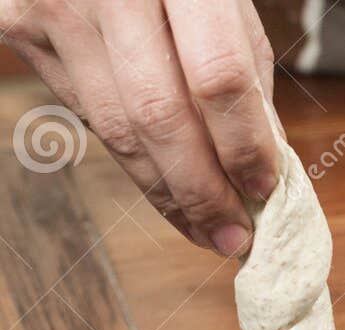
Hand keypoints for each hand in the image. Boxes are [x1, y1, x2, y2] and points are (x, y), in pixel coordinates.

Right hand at [2, 0, 277, 254]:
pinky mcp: (20, 28)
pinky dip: (133, 158)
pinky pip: (88, 114)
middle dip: (203, 191)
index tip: (265, 190)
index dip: (243, 145)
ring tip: (208, 228)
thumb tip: (263, 167)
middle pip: (160, 116)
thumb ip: (245, 77)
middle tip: (236, 237)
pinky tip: (166, 186)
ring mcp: (54, 7)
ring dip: (168, 194)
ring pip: (117, 130)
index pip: (217, 78)